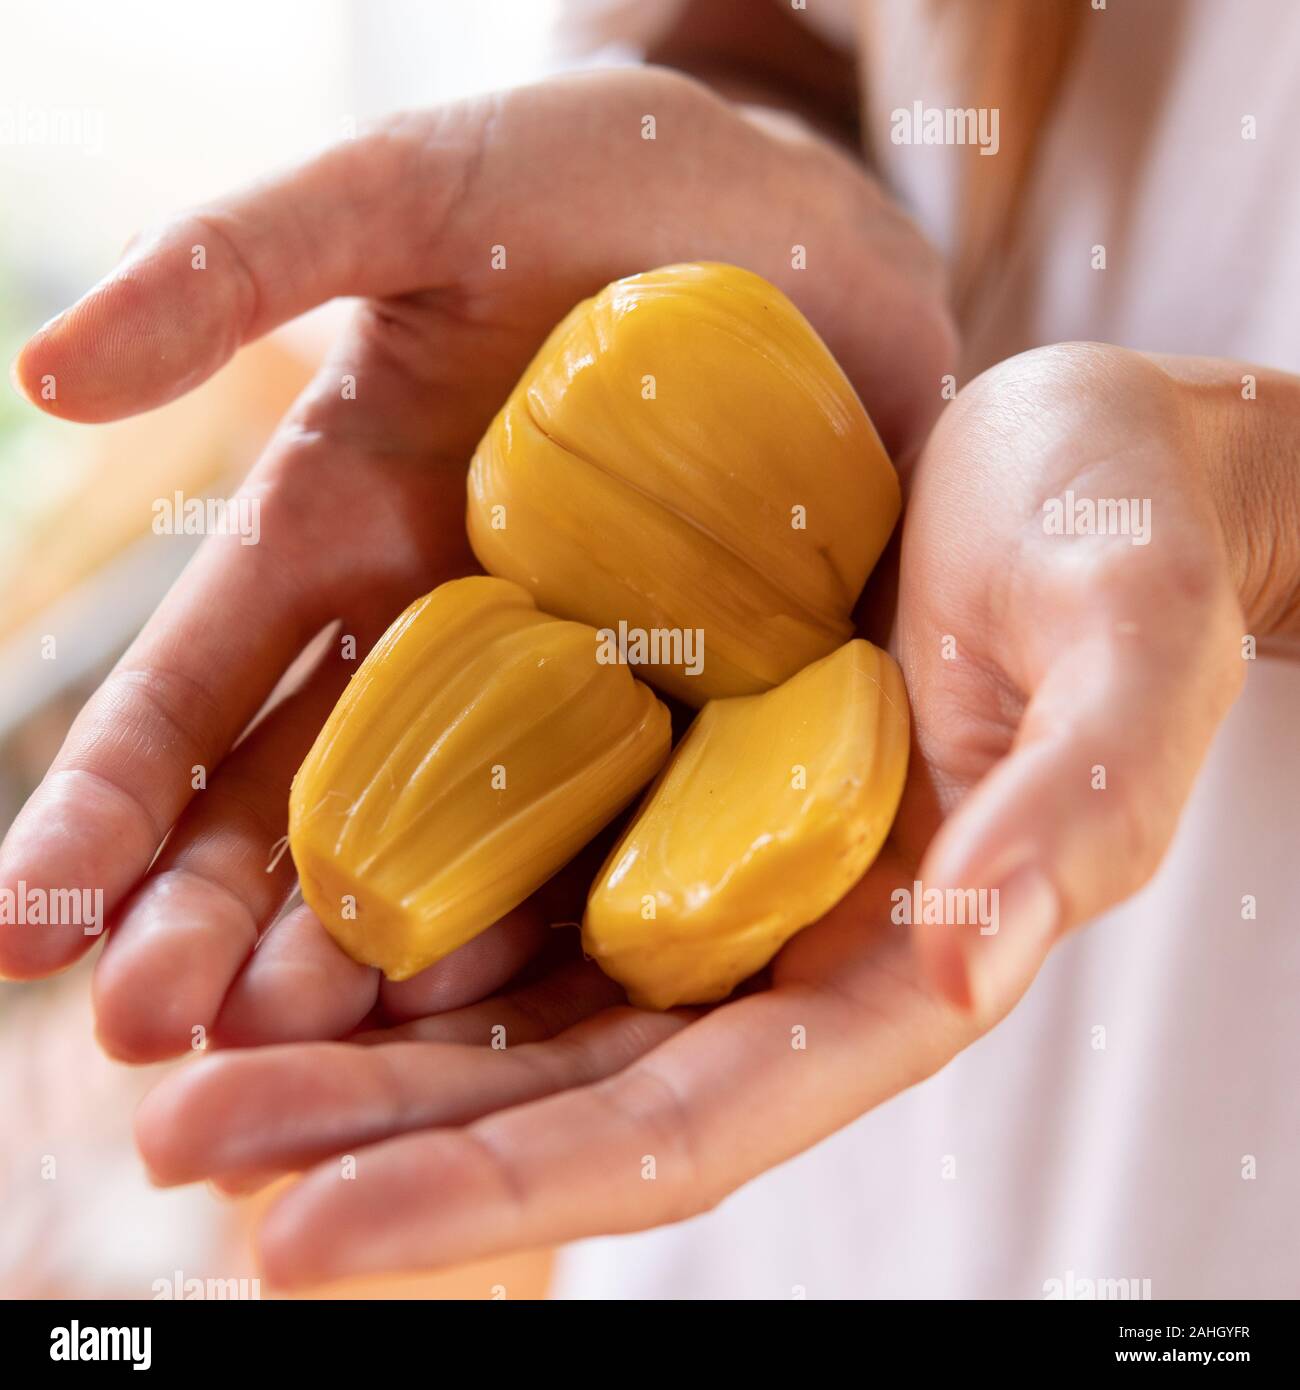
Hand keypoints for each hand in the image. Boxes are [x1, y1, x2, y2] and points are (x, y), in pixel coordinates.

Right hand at [0, 67, 954, 1061]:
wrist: (799, 227)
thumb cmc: (597, 182)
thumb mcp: (411, 193)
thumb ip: (242, 266)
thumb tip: (48, 370)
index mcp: (341, 535)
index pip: (194, 695)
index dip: (102, 806)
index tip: (18, 930)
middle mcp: (441, 641)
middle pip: (306, 807)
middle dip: (221, 923)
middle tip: (154, 1041)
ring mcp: (573, 691)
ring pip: (451, 853)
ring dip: (372, 962)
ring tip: (300, 1058)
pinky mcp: (704, 708)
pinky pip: (625, 829)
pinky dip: (565, 918)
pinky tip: (513, 1013)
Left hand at [132, 342, 1259, 1287]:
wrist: (1071, 458)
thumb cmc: (1124, 546)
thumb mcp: (1128, 649)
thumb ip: (1074, 807)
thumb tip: (971, 964)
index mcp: (893, 966)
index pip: (687, 1128)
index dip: (502, 1195)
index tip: (303, 1244)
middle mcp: (778, 941)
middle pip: (556, 1085)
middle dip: (370, 1135)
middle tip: (174, 1141)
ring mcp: (708, 854)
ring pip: (510, 986)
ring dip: (345, 1036)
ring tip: (167, 1053)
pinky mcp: (662, 763)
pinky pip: (514, 853)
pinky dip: (397, 901)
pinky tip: (274, 912)